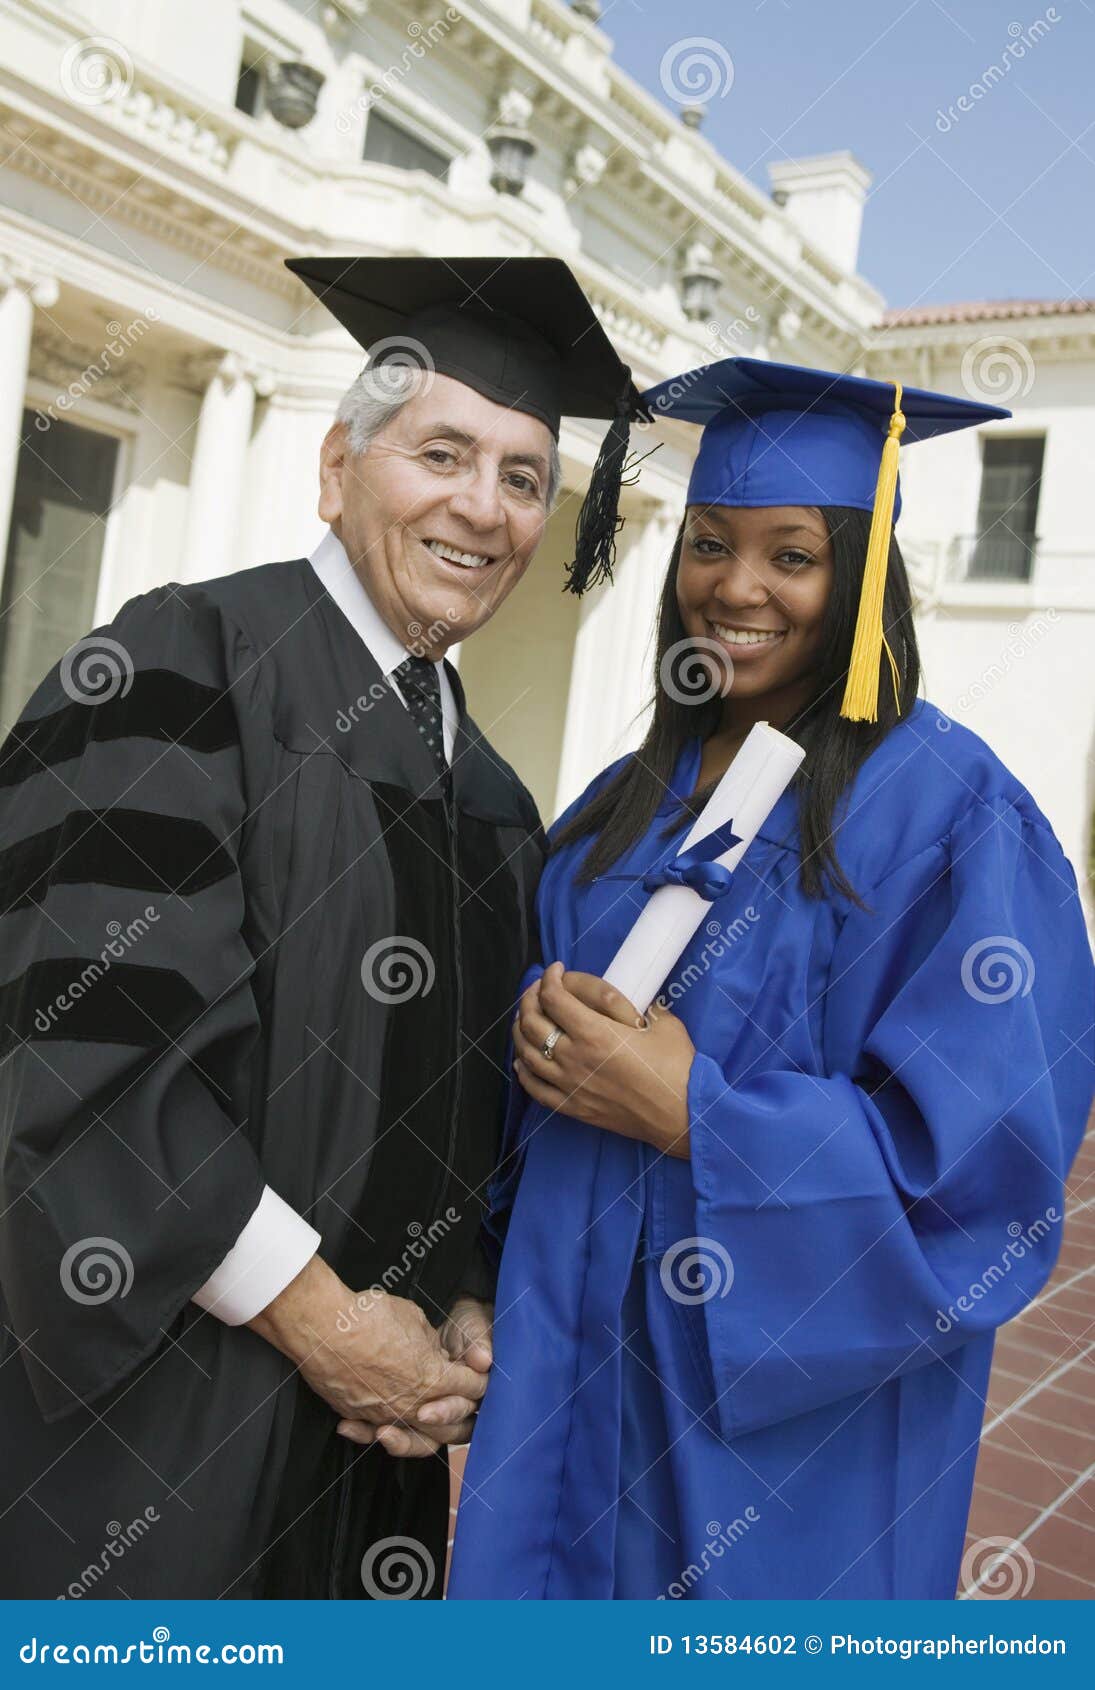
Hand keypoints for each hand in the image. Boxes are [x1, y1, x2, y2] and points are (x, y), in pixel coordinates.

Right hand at [336, 1294, 493, 1457]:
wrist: (322, 1326)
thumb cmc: (370, 1316)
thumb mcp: (414, 1318)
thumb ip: (430, 1342)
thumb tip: (432, 1351)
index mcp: (434, 1377)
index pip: (470, 1388)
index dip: (478, 1380)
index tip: (477, 1375)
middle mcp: (412, 1404)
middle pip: (449, 1425)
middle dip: (460, 1414)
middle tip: (461, 1405)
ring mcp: (383, 1414)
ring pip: (414, 1437)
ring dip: (424, 1429)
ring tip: (425, 1420)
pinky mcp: (358, 1415)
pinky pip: (377, 1432)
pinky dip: (383, 1431)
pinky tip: (383, 1424)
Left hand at [512, 962, 694, 1157]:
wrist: (682, 1115)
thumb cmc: (676, 1070)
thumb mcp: (664, 1025)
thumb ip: (645, 1007)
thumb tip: (639, 1002)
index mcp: (594, 1032)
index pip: (554, 998)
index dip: (549, 978)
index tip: (556, 971)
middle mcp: (574, 1057)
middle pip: (532, 1022)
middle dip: (529, 999)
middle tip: (538, 990)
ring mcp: (570, 1084)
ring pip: (526, 1053)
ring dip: (520, 1031)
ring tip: (526, 1019)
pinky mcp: (573, 1107)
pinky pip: (535, 1088)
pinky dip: (524, 1071)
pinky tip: (523, 1061)